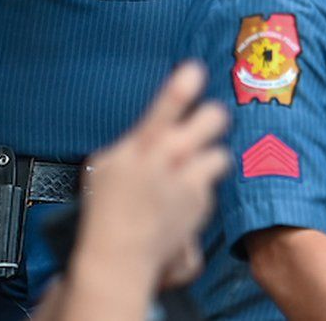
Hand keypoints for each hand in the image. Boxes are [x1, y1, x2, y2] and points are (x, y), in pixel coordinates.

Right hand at [77, 62, 230, 290]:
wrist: (120, 256)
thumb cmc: (105, 209)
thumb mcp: (106, 166)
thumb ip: (134, 142)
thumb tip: (151, 130)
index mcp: (142, 145)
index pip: (166, 106)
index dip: (183, 84)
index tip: (194, 69)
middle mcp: (170, 160)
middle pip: (213, 120)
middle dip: (213, 116)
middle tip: (208, 120)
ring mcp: (190, 182)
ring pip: (220, 154)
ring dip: (210, 159)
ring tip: (193, 169)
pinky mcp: (202, 203)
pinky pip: (210, 185)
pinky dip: (200, 189)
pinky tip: (181, 200)